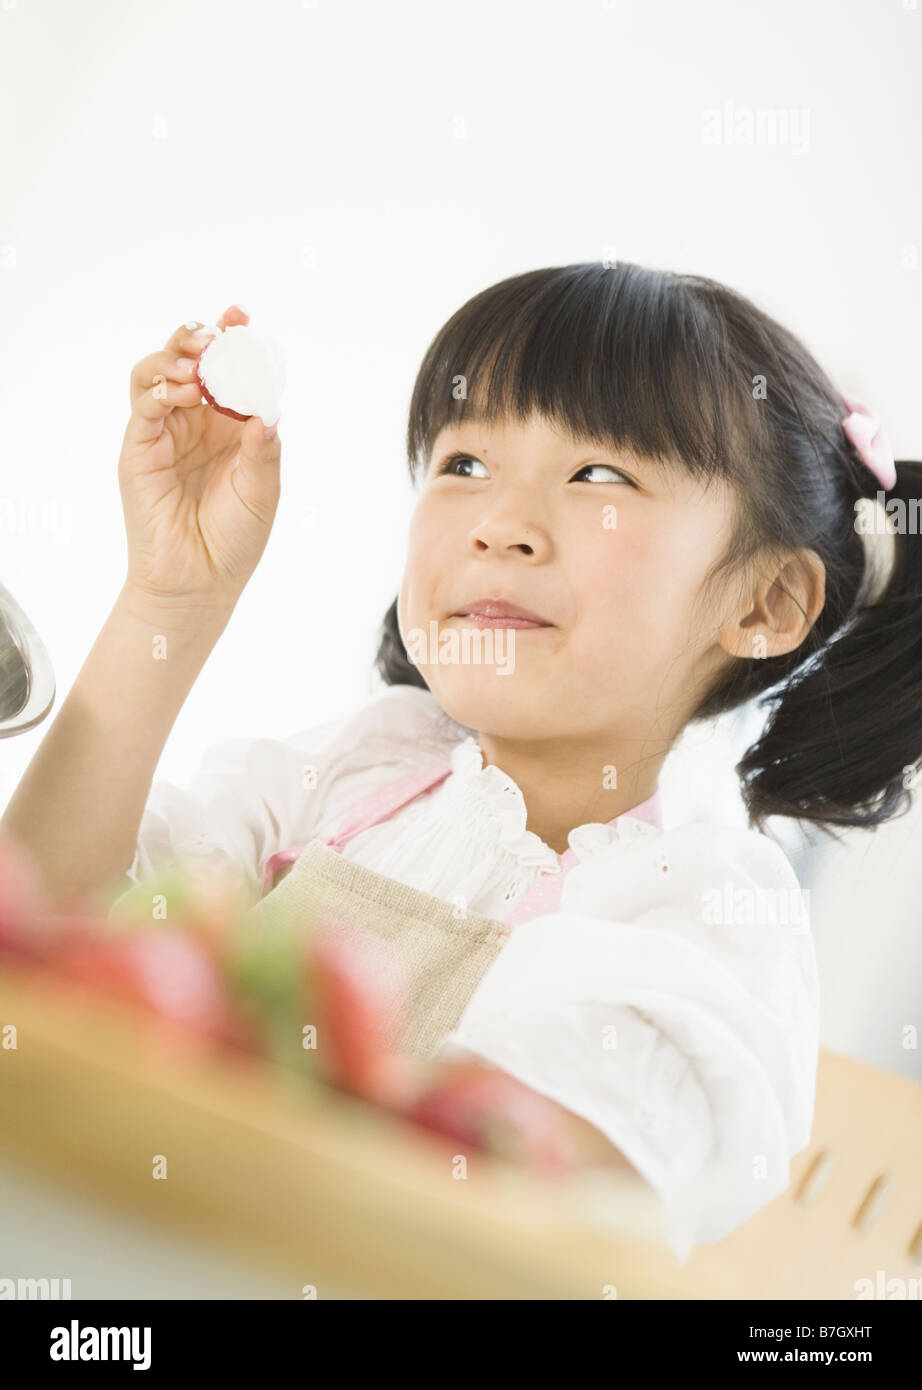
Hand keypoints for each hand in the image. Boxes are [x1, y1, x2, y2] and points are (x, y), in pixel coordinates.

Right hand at [118, 305, 281, 611]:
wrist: (200, 581)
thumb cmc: (235, 539)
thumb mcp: (262, 491)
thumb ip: (264, 451)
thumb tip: (266, 413)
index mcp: (229, 426)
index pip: (228, 371)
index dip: (232, 340)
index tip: (242, 317)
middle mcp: (195, 422)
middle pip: (189, 360)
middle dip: (200, 337)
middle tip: (216, 332)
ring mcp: (164, 432)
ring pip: (158, 372)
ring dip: (176, 357)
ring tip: (198, 363)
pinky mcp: (139, 447)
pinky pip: (144, 404)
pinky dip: (162, 388)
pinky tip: (185, 392)